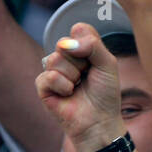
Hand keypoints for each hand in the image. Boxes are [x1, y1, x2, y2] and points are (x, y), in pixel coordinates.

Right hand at [35, 22, 126, 151]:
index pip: (78, 30)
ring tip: (78, 87)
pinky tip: (68, 95)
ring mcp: (52, 70)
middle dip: (81, 63)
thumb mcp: (108, 65)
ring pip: (55, 59)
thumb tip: (66, 43)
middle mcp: (64, 57)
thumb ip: (93, 45)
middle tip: (87, 78)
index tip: (96, 62)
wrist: (100, 122)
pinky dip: (63, 87)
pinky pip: (48, 76)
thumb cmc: (105, 95)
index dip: (88, 45)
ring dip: (72, 76)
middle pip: (64, 43)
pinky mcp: (43, 86)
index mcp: (80, 49)